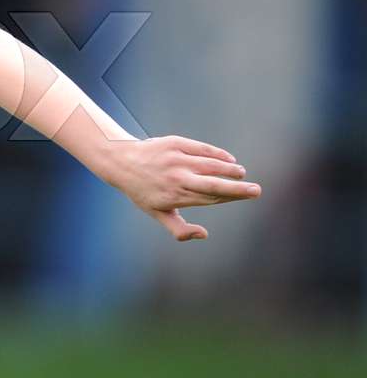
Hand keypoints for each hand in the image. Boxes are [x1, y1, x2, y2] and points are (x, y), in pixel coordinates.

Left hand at [102, 136, 260, 240]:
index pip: (210, 198)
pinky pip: (201, 148)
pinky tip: (229, 160)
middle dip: (237, 189)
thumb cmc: (143, 191)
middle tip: (256, 190)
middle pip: (213, 184)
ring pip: (210, 165)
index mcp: (174, 197)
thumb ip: (179, 229)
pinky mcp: (174, 143)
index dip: (230, 197)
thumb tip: (204, 235)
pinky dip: (218, 154)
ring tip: (240, 173)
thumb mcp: (157, 213)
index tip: (248, 195)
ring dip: (229, 169)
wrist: (120, 161)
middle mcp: (177, 178)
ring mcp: (175, 159)